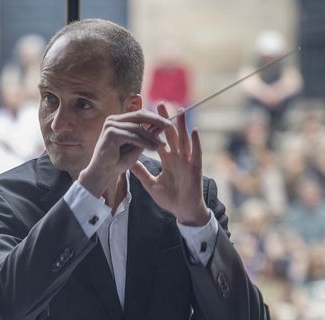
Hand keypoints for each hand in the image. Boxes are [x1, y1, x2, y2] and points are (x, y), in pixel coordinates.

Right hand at [76, 108, 168, 199]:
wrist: (102, 175)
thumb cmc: (117, 163)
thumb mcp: (135, 147)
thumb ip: (146, 136)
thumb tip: (160, 127)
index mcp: (118, 121)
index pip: (139, 115)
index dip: (154, 118)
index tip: (168, 123)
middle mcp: (113, 120)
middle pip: (139, 116)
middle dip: (156, 120)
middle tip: (169, 125)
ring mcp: (111, 125)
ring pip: (137, 127)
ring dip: (151, 136)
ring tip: (161, 144)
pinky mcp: (111, 133)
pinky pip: (132, 136)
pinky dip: (144, 142)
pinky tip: (154, 148)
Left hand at [132, 103, 207, 225]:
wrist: (183, 211)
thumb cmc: (170, 198)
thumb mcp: (151, 184)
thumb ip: (141, 173)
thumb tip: (129, 163)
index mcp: (168, 159)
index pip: (159, 139)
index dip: (153, 128)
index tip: (146, 116)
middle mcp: (178, 157)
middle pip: (171, 134)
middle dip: (166, 120)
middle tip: (160, 104)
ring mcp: (187, 161)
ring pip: (184, 140)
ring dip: (182, 126)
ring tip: (179, 111)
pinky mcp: (195, 168)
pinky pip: (196, 153)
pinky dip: (195, 142)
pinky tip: (193, 131)